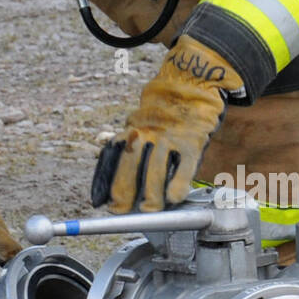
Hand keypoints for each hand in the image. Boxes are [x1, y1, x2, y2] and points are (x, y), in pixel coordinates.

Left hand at [92, 37, 243, 211]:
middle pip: (131, 166)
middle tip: (123, 212)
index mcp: (132, 132)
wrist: (190, 86)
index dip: (108, 185)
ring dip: (151, 194)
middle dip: (125, 192)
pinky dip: (178, 185)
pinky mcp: (192, 143)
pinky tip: (174, 199)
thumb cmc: (162, 116)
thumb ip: (126, 149)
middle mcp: (147, 135)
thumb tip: (107, 184)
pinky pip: (184, 168)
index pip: (114, 161)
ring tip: (149, 210)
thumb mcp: (138, 126)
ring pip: (156, 170)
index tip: (107, 205)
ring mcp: (170, 139)